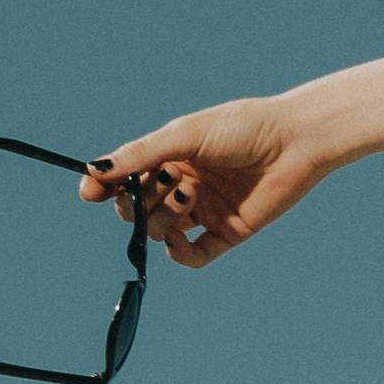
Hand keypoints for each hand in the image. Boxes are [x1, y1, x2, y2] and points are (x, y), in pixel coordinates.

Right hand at [82, 97, 329, 262]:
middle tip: (164, 181)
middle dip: (139, 201)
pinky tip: (177, 243)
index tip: (89, 193)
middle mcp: (180, 185)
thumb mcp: (185, 135)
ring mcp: (202, 210)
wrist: (294, 142)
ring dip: (163, 217)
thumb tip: (93, 170)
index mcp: (167, 158)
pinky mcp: (226, 232)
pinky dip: (180, 254)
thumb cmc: (242, 128)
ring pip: (160, 231)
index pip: (123, 180)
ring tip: (188, 192)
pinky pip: (193, 256)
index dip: (103, 189)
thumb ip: (141, 154)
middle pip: (137, 209)